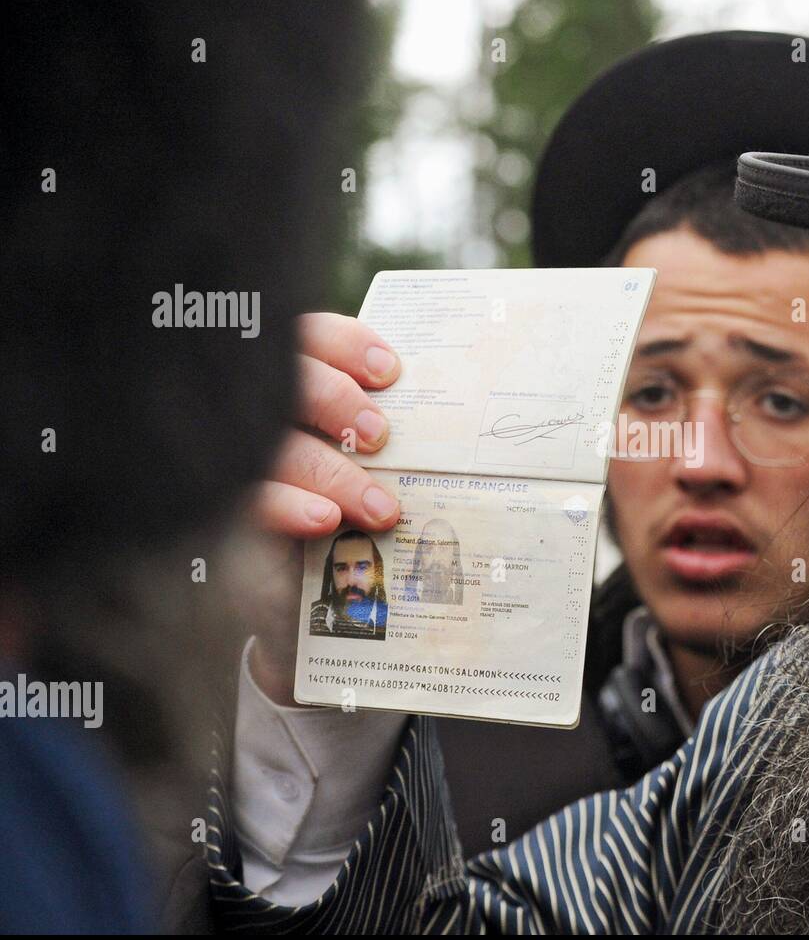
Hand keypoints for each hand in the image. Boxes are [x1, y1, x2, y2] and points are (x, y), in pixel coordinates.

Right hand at [250, 312, 402, 704]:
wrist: (303, 600)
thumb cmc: (348, 520)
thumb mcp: (373, 472)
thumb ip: (386, 438)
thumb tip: (452, 420)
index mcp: (295, 383)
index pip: (310, 338)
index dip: (346, 345)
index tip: (390, 373)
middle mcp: (261, 411)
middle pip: (289, 380)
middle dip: (337, 401)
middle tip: (380, 435)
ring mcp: (238, 458)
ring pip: (277, 445)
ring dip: (334, 473)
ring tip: (382, 509)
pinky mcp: (225, 511)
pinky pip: (251, 498)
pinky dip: (290, 506)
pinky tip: (324, 520)